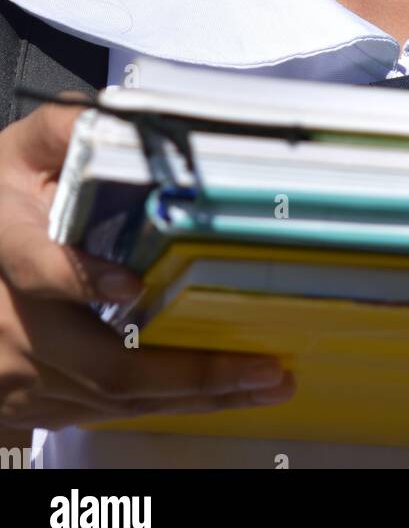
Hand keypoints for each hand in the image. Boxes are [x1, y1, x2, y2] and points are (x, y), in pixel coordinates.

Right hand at [0, 99, 295, 430]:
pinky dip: (168, 408)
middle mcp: (12, 323)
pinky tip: (222, 397)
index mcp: (8, 245)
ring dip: (194, 399)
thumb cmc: (3, 196)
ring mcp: (21, 373)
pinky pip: (105, 413)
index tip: (133, 285)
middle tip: (264, 367)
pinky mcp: (34, 400)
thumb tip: (127, 114)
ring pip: (112, 400)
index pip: (39, 270)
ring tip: (265, 384)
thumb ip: (67, 129)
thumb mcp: (23, 150)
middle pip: (101, 365)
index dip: (85, 280)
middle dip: (191, 372)